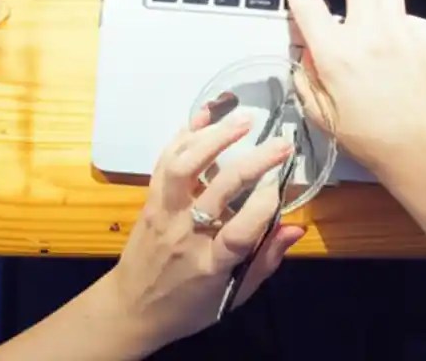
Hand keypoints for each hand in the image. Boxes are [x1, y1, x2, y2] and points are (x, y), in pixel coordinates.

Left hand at [103, 106, 305, 350]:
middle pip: (218, 190)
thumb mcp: (231, 296)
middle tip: (281, 142)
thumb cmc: (187, 307)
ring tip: (243, 119)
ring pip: (183, 167)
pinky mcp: (150, 200)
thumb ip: (264, 261)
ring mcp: (164, 213)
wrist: (130, 308)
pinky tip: (204, 116)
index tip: (284, 185)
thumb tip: (295, 227)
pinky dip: (183, 136)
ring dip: (213, 137)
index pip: (239, 232)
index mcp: (210, 264)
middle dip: (253, 162)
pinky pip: (165, 162)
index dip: (262, 207)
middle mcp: (185, 234)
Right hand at [285, 0, 425, 192]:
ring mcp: (399, 33)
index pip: (308, 4)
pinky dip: (400, 11)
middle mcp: (366, 35)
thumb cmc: (364, 135)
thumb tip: (307, 45)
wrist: (418, 148)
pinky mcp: (423, 39)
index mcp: (333, 54)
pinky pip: (408, 15)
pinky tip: (397, 18)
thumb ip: (307, 72)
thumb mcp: (318, 110)